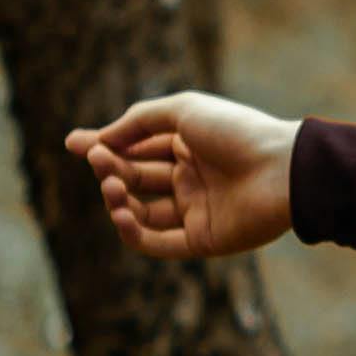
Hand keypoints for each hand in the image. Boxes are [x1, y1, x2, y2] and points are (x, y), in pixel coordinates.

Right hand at [75, 90, 299, 258]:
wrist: (282, 168)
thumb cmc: (236, 132)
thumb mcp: (181, 112)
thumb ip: (138, 123)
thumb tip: (98, 139)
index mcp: (186, 147)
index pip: (135, 150)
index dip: (103, 148)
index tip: (73, 143)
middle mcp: (189, 179)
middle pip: (134, 178)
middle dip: (110, 170)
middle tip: (97, 161)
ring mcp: (195, 211)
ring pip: (141, 212)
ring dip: (118, 200)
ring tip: (111, 185)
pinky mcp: (203, 240)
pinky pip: (158, 243)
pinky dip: (134, 232)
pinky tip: (121, 214)